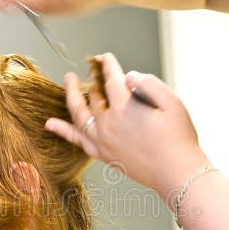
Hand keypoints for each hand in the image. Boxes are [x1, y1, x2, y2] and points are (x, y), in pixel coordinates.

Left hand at [46, 53, 208, 203]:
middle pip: (93, 93)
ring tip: (68, 80)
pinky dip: (62, 130)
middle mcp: (108, 122)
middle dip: (92, 76)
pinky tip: (49, 123)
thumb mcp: (172, 102)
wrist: (177, 172)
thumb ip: (148, 83)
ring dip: (71, 95)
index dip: (108, 65)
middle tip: (90, 66)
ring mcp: (102, 140)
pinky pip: (76, 139)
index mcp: (124, 107)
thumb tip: (129, 76)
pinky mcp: (102, 154)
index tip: (106, 57)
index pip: (111, 79)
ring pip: (79, 113)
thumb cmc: (179, 137)